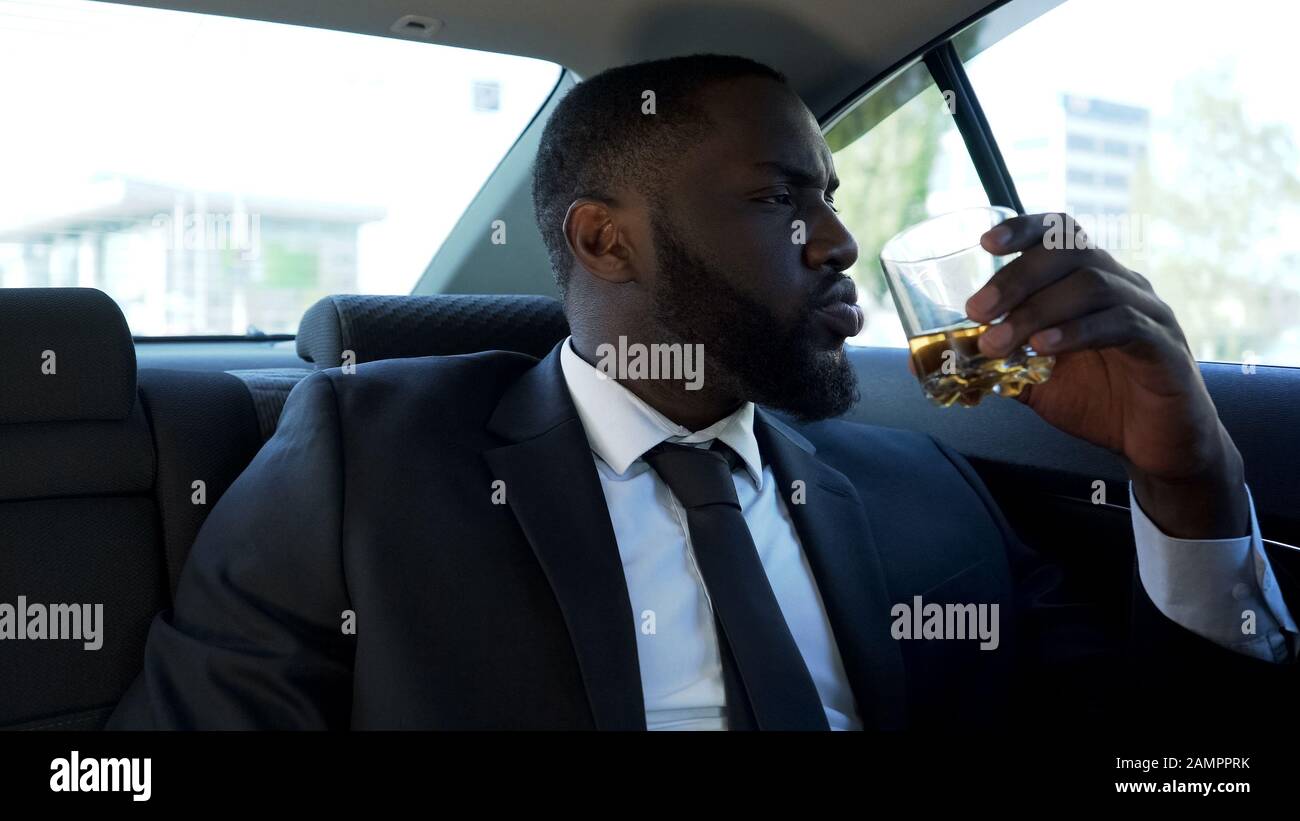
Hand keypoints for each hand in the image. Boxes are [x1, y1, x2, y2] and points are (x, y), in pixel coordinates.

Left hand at [966, 213, 1247, 538]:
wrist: (1156, 446)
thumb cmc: (1099, 402)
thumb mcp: (1035, 381)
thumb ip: (996, 364)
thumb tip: (936, 361)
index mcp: (1091, 283)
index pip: (1061, 234)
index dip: (1024, 229)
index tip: (984, 243)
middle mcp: (1122, 286)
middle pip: (1069, 254)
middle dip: (1016, 277)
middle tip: (976, 310)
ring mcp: (1147, 312)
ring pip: (1092, 286)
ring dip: (1036, 310)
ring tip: (998, 341)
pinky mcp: (1163, 346)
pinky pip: (1121, 325)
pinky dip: (1077, 332)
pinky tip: (1044, 348)